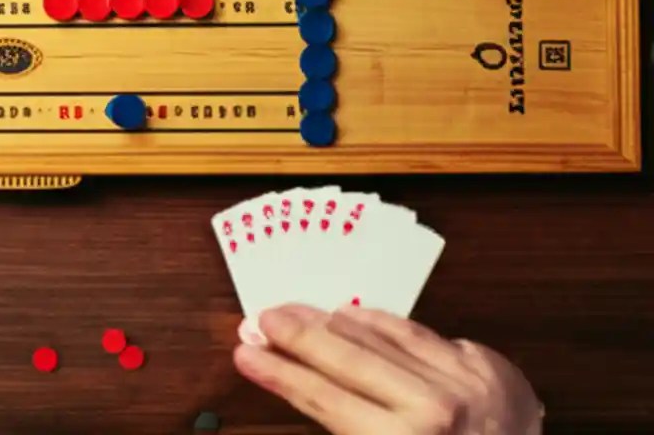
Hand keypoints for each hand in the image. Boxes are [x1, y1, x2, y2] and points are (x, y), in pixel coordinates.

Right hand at [234, 305, 543, 434]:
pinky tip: (354, 313)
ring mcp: (465, 381)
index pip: (322, 398)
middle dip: (297, 336)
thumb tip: (299, 384)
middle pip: (346, 357)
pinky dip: (384, 321)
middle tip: (262, 319)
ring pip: (382, 335)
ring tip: (296, 313)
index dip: (280, 374)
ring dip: (332, 322)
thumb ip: (347, 425)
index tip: (247, 354)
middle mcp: (435, 407)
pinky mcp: (488, 366)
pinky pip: (423, 331)